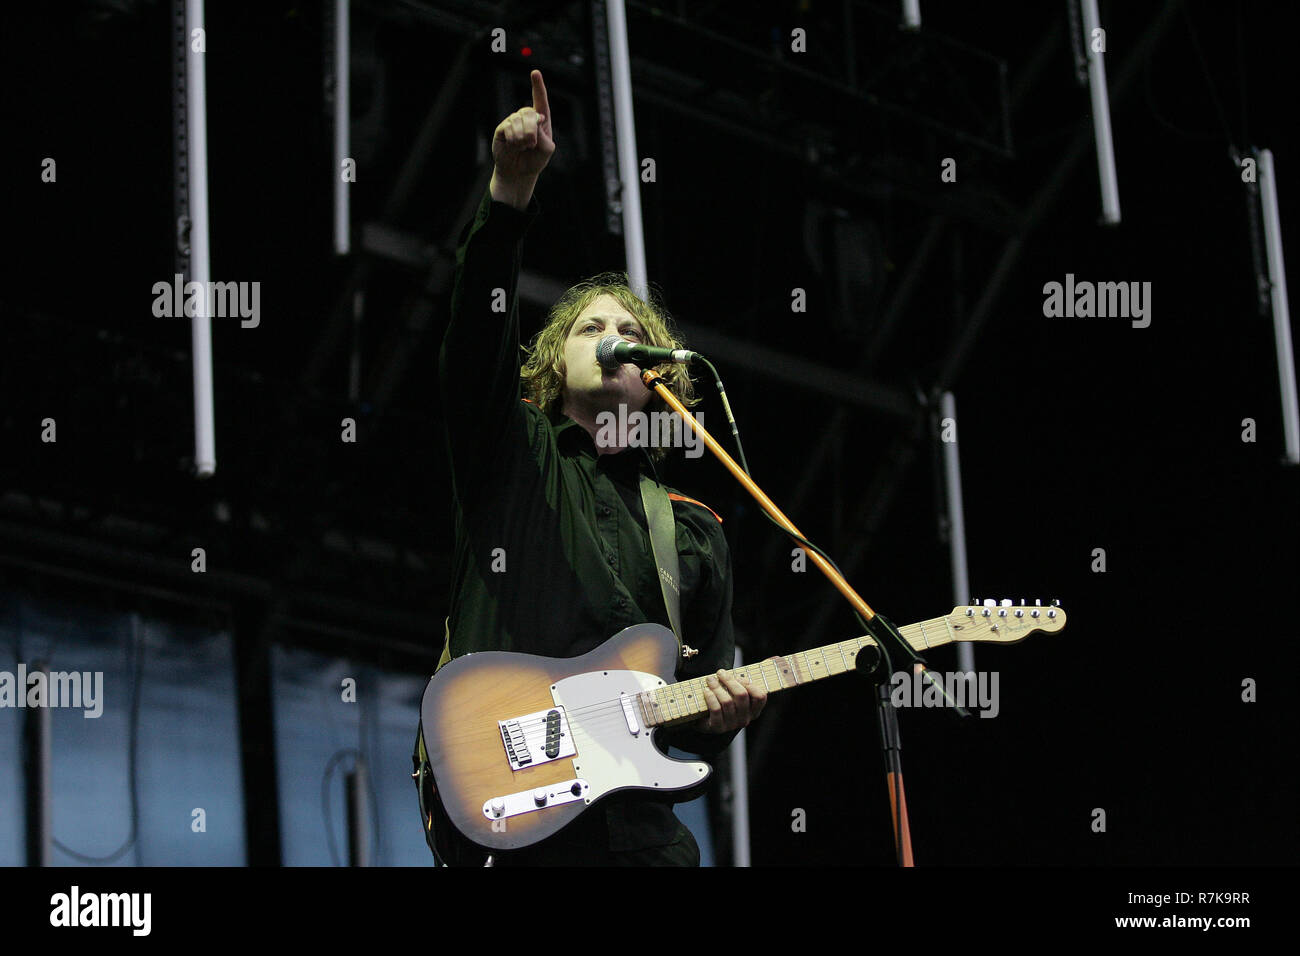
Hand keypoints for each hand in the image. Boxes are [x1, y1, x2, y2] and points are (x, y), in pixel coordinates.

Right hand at [490, 70, 553, 206]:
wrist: (518, 172)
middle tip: (531, 145)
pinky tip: (513, 146)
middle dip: (531, 131)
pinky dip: (513, 140)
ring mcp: (513, 121)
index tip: (535, 73)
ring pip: (518, 121)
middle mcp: (527, 117)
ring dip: (522, 138)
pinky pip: (508, 128)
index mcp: (541, 120)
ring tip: (522, 147)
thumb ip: (545, 135)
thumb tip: (535, 119)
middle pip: (529, 113)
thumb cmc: (535, 160)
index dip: (538, 86)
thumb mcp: (547, 149)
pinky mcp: (502, 128)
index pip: (540, 100)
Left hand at [696, 668, 766, 733]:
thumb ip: (756, 674)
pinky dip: (710, 697)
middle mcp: (745, 719)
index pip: (760, 697)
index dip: (749, 684)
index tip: (738, 676)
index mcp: (754, 710)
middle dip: (730, 681)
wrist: (705, 718)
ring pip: (727, 701)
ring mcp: (731, 725)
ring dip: (717, 687)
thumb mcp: (740, 688)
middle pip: (742, 695)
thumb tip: (776, 658)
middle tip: (720, 672)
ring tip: (710, 680)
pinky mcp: (717, 727)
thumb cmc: (726, 698)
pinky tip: (706, 691)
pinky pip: (716, 709)